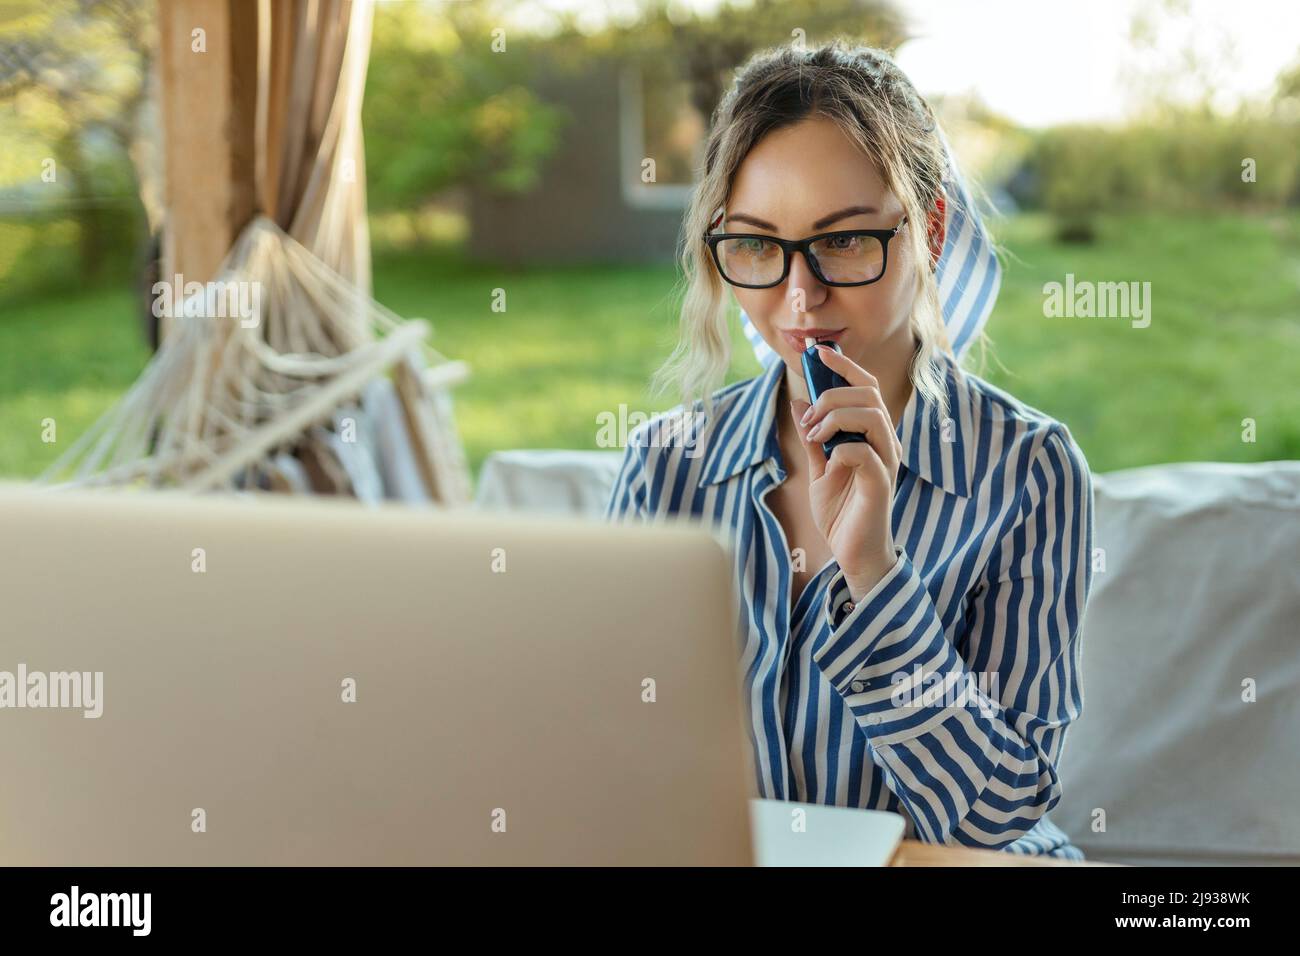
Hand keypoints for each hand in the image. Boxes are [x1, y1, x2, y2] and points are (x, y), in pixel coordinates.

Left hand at [788, 345, 902, 601]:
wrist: (853, 553)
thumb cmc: (841, 511)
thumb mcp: (818, 468)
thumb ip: (812, 436)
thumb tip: (799, 401)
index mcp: (872, 435)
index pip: (865, 387)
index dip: (844, 366)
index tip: (818, 353)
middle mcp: (885, 443)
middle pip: (867, 395)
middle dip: (830, 397)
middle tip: (808, 419)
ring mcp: (886, 462)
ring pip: (871, 415)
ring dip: (835, 418)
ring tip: (814, 436)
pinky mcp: (881, 484)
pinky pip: (864, 452)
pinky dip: (841, 448)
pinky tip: (828, 460)